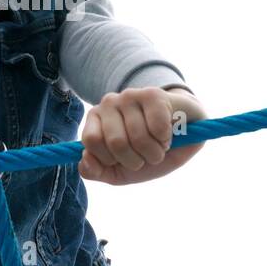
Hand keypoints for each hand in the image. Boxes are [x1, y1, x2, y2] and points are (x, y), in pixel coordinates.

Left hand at [77, 87, 206, 185]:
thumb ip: (94, 171)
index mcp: (95, 118)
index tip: (122, 158)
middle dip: (135, 160)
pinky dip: (166, 140)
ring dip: (154, 153)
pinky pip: (157, 128)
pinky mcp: (153, 94)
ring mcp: (131, 96)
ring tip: (159, 146)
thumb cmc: (146, 151)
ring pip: (139, 137)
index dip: (110, 159)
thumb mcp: (117, 170)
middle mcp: (109, 102)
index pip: (91, 141)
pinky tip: (167, 134)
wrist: (181, 131)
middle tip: (145, 156)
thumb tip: (85, 159)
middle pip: (115, 142)